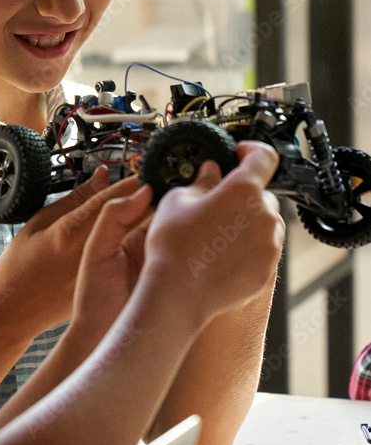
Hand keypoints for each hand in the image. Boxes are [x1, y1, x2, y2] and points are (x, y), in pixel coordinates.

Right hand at [0, 167, 146, 331]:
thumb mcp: (39, 224)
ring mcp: (99, 273)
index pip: (108, 201)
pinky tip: (141, 237)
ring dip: (145, 223)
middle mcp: (88, 253)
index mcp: (69, 233)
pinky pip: (130, 260)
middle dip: (145, 202)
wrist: (15, 311)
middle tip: (157, 187)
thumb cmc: (19, 268)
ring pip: (134, 241)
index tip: (145, 171)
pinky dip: (138, 245)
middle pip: (129, 221)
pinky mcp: (104, 288)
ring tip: (153, 209)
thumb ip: (75, 200)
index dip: (130, 184)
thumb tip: (102, 177)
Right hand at [143, 141, 284, 323]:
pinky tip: (220, 257)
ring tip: (215, 237)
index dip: (252, 151)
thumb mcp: (177, 201)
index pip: (264, 156)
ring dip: (247, 224)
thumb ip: (202, 182)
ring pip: (265, 224)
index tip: (240, 155)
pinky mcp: (267, 269)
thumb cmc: (174, 246)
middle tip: (215, 206)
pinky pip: (262, 251)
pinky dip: (247, 249)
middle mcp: (265, 215)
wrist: (177, 293)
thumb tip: (212, 173)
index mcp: (244, 190)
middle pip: (262, 196)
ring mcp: (270, 245)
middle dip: (243, 197)